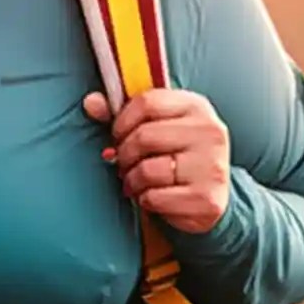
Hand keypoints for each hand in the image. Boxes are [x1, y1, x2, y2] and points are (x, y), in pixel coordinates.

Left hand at [83, 89, 230, 233]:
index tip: (118, 135)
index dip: (122, 121)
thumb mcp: (156, 127)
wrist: (208, 198)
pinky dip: (145, 200)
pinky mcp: (207, 199)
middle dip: (124, 153)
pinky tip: (150, 197)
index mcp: (196, 107)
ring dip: (132, 179)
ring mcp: (212, 166)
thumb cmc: (176, 156)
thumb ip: (123, 114)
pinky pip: (156, 197)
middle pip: (144, 136)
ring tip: (135, 181)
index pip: (147, 102)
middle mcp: (210, 132)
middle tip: (123, 163)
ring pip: (148, 170)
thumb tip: (91, 102)